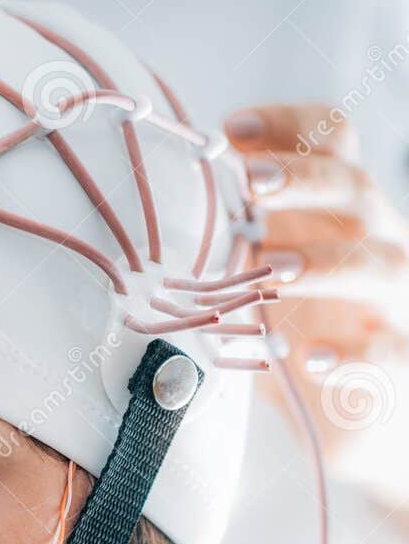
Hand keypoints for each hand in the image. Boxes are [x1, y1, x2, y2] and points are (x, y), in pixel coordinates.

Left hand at [227, 103, 408, 473]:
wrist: (353, 419)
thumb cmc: (296, 333)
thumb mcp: (257, 280)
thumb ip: (230, 242)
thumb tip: (159, 205)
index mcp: (334, 214)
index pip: (332, 143)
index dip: (290, 124)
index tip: (232, 128)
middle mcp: (375, 245)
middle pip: (356, 192)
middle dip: (304, 180)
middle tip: (251, 182)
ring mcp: (393, 304)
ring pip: (381, 264)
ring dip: (326, 262)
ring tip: (273, 271)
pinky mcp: (395, 364)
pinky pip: (386, 352)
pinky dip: (350, 354)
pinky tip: (311, 358)